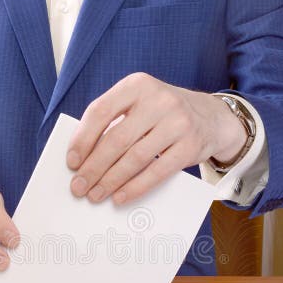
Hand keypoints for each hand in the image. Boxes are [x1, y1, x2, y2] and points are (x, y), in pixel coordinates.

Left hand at [67, 72, 246, 203]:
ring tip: (95, 195)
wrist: (211, 117)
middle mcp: (158, 100)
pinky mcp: (190, 146)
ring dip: (111, 181)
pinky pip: (156, 172)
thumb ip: (113, 122)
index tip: (71, 163)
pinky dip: (135, 188)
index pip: (100, 111)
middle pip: (116, 139)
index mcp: (137, 85)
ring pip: (135, 158)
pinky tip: (120, 197)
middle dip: (93, 168)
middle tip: (78, 187)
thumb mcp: (139, 104)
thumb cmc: (162, 115)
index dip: (82, 140)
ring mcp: (177, 122)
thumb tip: (81, 159)